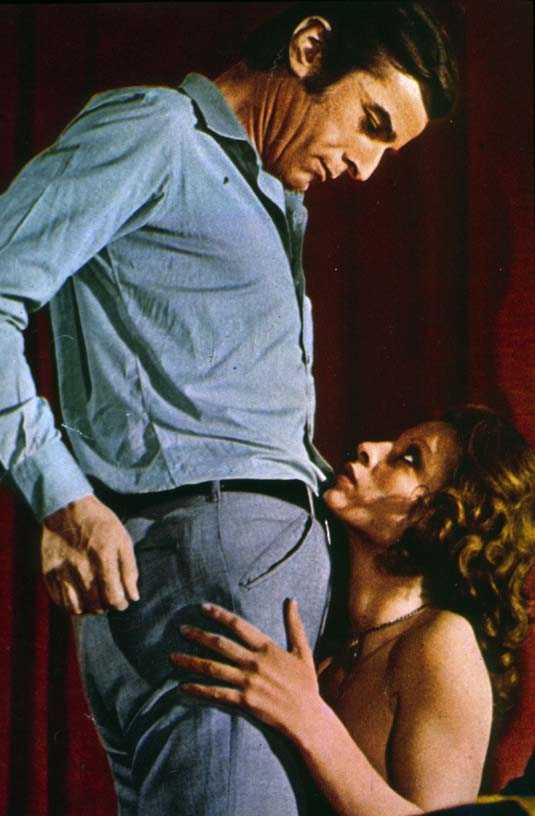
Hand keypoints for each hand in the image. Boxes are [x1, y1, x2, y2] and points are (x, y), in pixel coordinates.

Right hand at [41, 494, 138, 614]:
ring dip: (89, 609)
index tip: (122, 601)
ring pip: (76, 608)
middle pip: (95, 605)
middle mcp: (80, 565)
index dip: (121, 604)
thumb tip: (133, 597)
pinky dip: (72, 605)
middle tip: (109, 598)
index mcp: (103, 555)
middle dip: (107, 607)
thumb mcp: (122, 539)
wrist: (68, 507)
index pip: (113, 596)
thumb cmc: (101, 524)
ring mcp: (61, 570)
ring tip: (95, 599)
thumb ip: (129, 569)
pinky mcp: (48, 572)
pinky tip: (80, 596)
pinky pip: (60, 601)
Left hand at [170, 600, 324, 741]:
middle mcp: (254, 662)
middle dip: (198, 635)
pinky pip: (216, 693)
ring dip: (191, 661)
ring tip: (173, 657)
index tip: (203, 608)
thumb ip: (293, 625)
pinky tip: (184, 686)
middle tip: (181, 630)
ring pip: (213, 668)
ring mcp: (247, 682)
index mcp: (266, 648)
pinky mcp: (244, 701)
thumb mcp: (302, 650)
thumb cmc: (305, 684)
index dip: (219, 615)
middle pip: (220, 645)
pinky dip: (198, 689)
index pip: (238, 625)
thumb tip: (290, 599)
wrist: (307, 717)